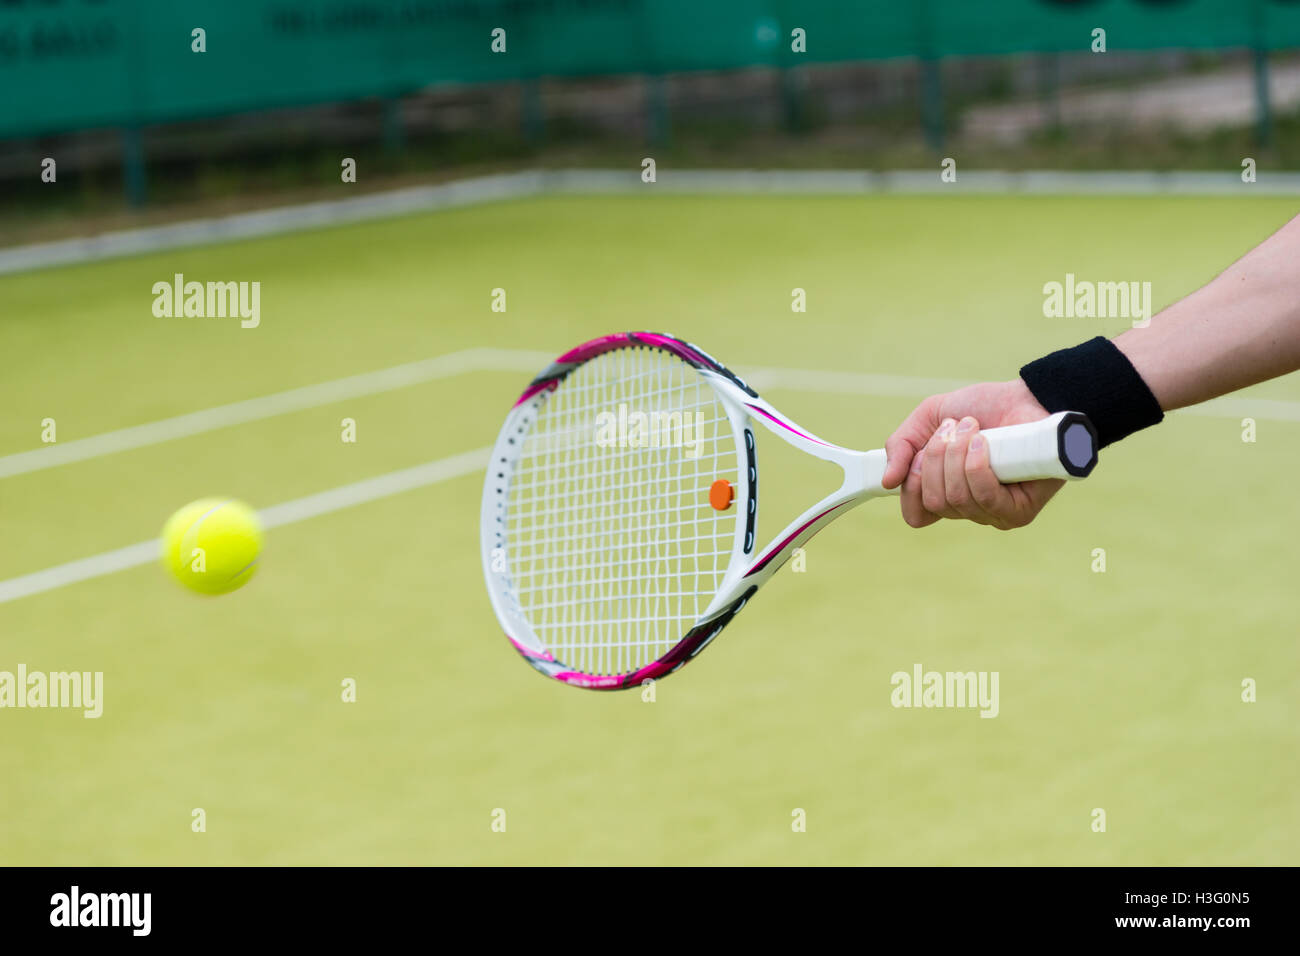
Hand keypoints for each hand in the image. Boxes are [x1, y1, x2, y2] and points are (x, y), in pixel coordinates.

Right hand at [882, 379, 1064, 529]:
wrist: (1028, 396)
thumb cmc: (983, 408)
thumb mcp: (928, 419)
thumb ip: (900, 446)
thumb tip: (886, 481)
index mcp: (945, 493)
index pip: (916, 514)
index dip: (910, 488)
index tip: (916, 456)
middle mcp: (968, 509)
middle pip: (932, 502)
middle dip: (934, 459)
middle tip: (951, 430)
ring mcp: (993, 514)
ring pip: (955, 498)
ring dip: (956, 455)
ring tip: (973, 429)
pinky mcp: (1019, 511)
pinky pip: (983, 498)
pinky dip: (976, 466)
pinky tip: (984, 444)